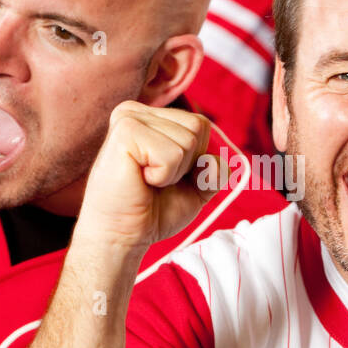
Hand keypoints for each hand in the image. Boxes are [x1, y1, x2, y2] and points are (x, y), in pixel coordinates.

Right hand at [74, 101, 217, 251]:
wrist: (122, 236)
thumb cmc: (152, 211)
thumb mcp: (196, 187)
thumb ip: (214, 169)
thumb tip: (224, 162)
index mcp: (151, 117)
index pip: (201, 124)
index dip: (195, 159)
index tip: (165, 176)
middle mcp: (137, 111)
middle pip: (198, 127)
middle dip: (187, 164)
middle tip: (155, 180)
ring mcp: (129, 118)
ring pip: (188, 141)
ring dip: (173, 172)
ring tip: (147, 181)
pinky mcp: (125, 132)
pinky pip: (172, 153)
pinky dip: (164, 175)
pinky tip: (140, 180)